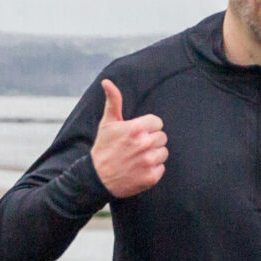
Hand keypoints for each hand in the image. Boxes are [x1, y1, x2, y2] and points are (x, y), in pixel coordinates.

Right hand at [90, 78, 166, 198]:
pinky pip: (161, 168)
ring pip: (163, 152)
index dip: (147, 128)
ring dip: (153, 155)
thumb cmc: (104, 148)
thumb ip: (113, 101)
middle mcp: (144, 144)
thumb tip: (107, 81)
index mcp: (136, 128)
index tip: (136, 135)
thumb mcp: (107, 123)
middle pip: (162, 137)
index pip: (157, 123)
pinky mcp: (151, 177)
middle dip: (151, 141)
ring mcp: (148, 161)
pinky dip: (152, 170)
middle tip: (135, 147)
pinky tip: (139, 169)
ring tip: (138, 158)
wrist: (97, 178)